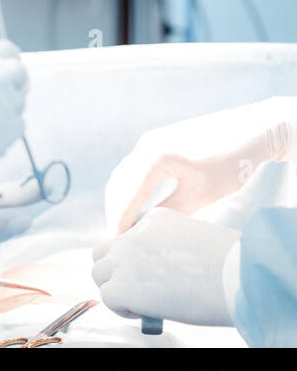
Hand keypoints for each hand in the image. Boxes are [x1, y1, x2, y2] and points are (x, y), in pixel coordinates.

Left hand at [91, 207, 239, 325]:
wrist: (237, 275)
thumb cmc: (230, 263)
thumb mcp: (197, 240)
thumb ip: (170, 248)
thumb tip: (161, 272)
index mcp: (154, 219)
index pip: (129, 238)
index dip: (137, 260)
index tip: (153, 275)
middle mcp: (133, 236)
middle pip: (103, 252)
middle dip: (114, 270)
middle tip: (136, 288)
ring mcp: (124, 259)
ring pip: (100, 273)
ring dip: (115, 289)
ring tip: (141, 303)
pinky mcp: (122, 286)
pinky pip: (107, 297)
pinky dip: (121, 308)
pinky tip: (143, 312)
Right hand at [105, 97, 294, 233]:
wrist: (255, 130)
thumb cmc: (233, 161)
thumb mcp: (203, 193)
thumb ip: (173, 210)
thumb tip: (149, 229)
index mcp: (155, 155)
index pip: (128, 192)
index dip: (120, 217)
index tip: (116, 240)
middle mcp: (147, 145)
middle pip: (119, 183)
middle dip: (116, 210)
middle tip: (117, 237)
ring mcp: (151, 142)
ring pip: (125, 175)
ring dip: (121, 199)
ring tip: (124, 224)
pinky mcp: (159, 143)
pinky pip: (135, 168)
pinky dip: (130, 188)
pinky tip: (137, 203)